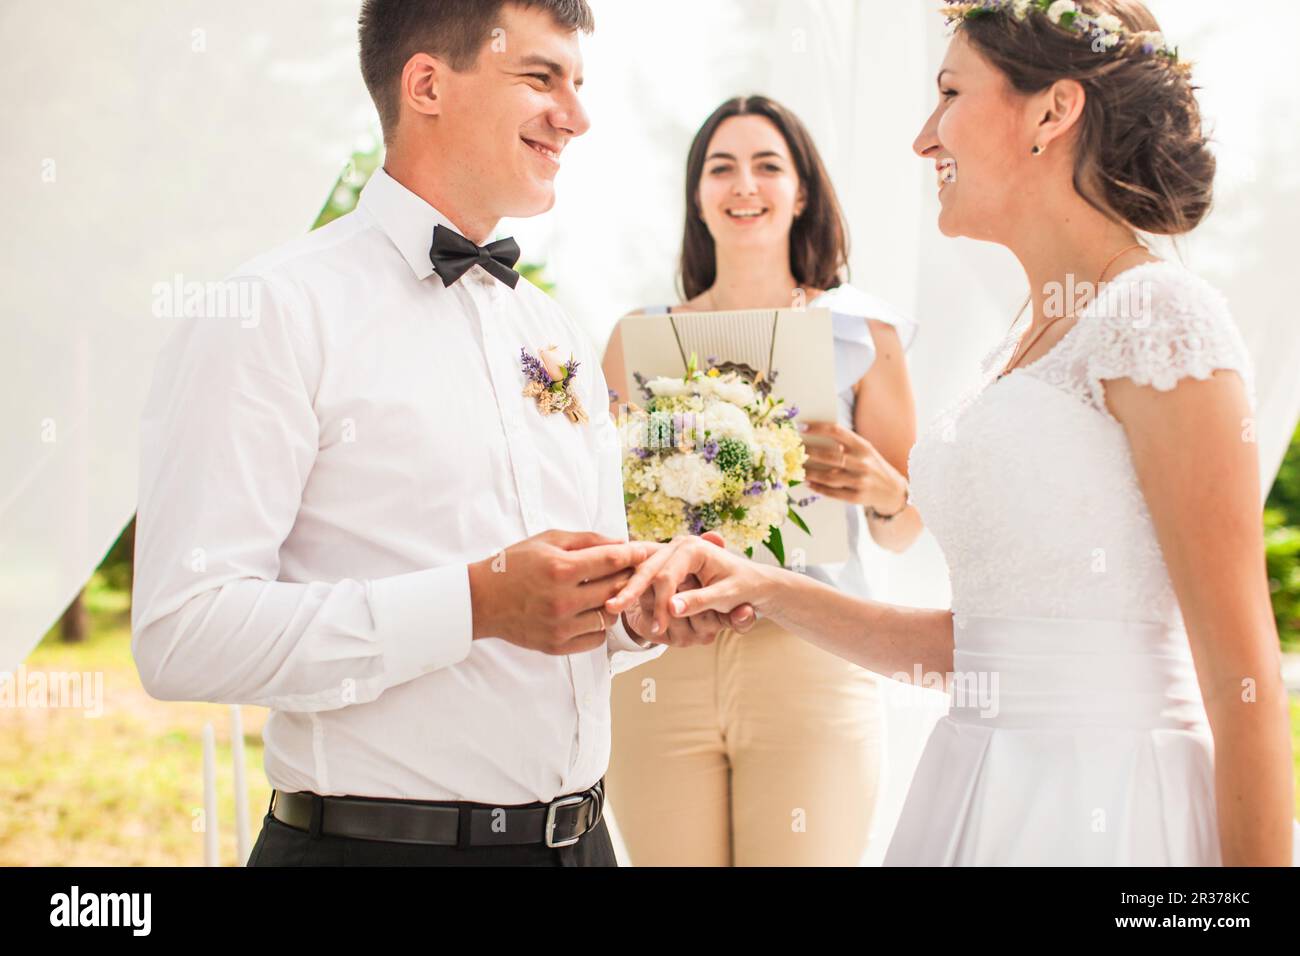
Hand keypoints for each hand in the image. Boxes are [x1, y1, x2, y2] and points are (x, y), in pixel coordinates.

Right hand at [468, 530, 652, 654]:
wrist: (481, 600)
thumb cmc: (515, 564)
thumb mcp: (548, 541)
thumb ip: (587, 540)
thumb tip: (622, 543)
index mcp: (560, 570)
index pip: (611, 561)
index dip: (632, 554)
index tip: (643, 551)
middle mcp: (562, 601)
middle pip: (616, 588)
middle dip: (627, 576)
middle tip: (628, 570)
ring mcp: (560, 627)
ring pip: (609, 616)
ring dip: (613, 602)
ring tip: (605, 591)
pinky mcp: (556, 646)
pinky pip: (596, 639)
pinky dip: (599, 626)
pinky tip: (590, 612)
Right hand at [605, 532, 770, 639]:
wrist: (753, 581)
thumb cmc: (744, 587)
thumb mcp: (727, 596)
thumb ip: (700, 601)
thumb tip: (673, 608)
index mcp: (694, 548)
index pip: (668, 575)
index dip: (661, 602)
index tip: (659, 626)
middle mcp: (679, 546)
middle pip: (648, 569)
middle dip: (631, 591)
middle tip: (613, 609)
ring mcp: (670, 554)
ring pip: (643, 571)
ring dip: (629, 591)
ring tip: (612, 608)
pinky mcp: (666, 564)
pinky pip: (645, 576)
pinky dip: (634, 590)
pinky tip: (619, 603)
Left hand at [800, 421, 907, 514]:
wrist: (893, 491)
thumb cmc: (872, 466)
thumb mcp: (865, 450)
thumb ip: (845, 444)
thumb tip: (815, 435)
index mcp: (863, 446)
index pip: (837, 432)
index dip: (817, 428)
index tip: (801, 426)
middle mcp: (862, 463)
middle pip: (830, 455)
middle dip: (808, 452)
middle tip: (793, 449)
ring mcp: (860, 481)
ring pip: (829, 476)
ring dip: (809, 472)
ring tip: (796, 468)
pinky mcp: (857, 497)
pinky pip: (833, 492)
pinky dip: (818, 487)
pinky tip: (807, 483)